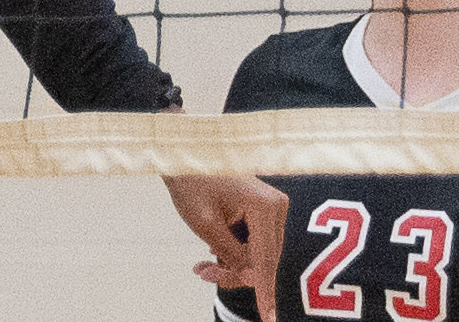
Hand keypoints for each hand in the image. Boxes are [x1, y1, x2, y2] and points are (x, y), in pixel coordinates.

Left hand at [167, 171, 284, 317]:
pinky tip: (213, 254)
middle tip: (203, 273)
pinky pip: (255, 242)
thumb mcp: (205, 224)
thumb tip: (253, 280)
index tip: (268, 318)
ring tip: (202, 266)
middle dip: (235, 273)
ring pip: (258, 254)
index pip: (265, 260)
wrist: (183, 152)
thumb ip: (231, 255)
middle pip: (262, 259)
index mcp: (265, 206)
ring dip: (232, 264)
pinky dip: (235, 251)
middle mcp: (275, 206)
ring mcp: (271, 207)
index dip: (263, 291)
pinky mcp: (264, 209)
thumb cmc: (190, 181)